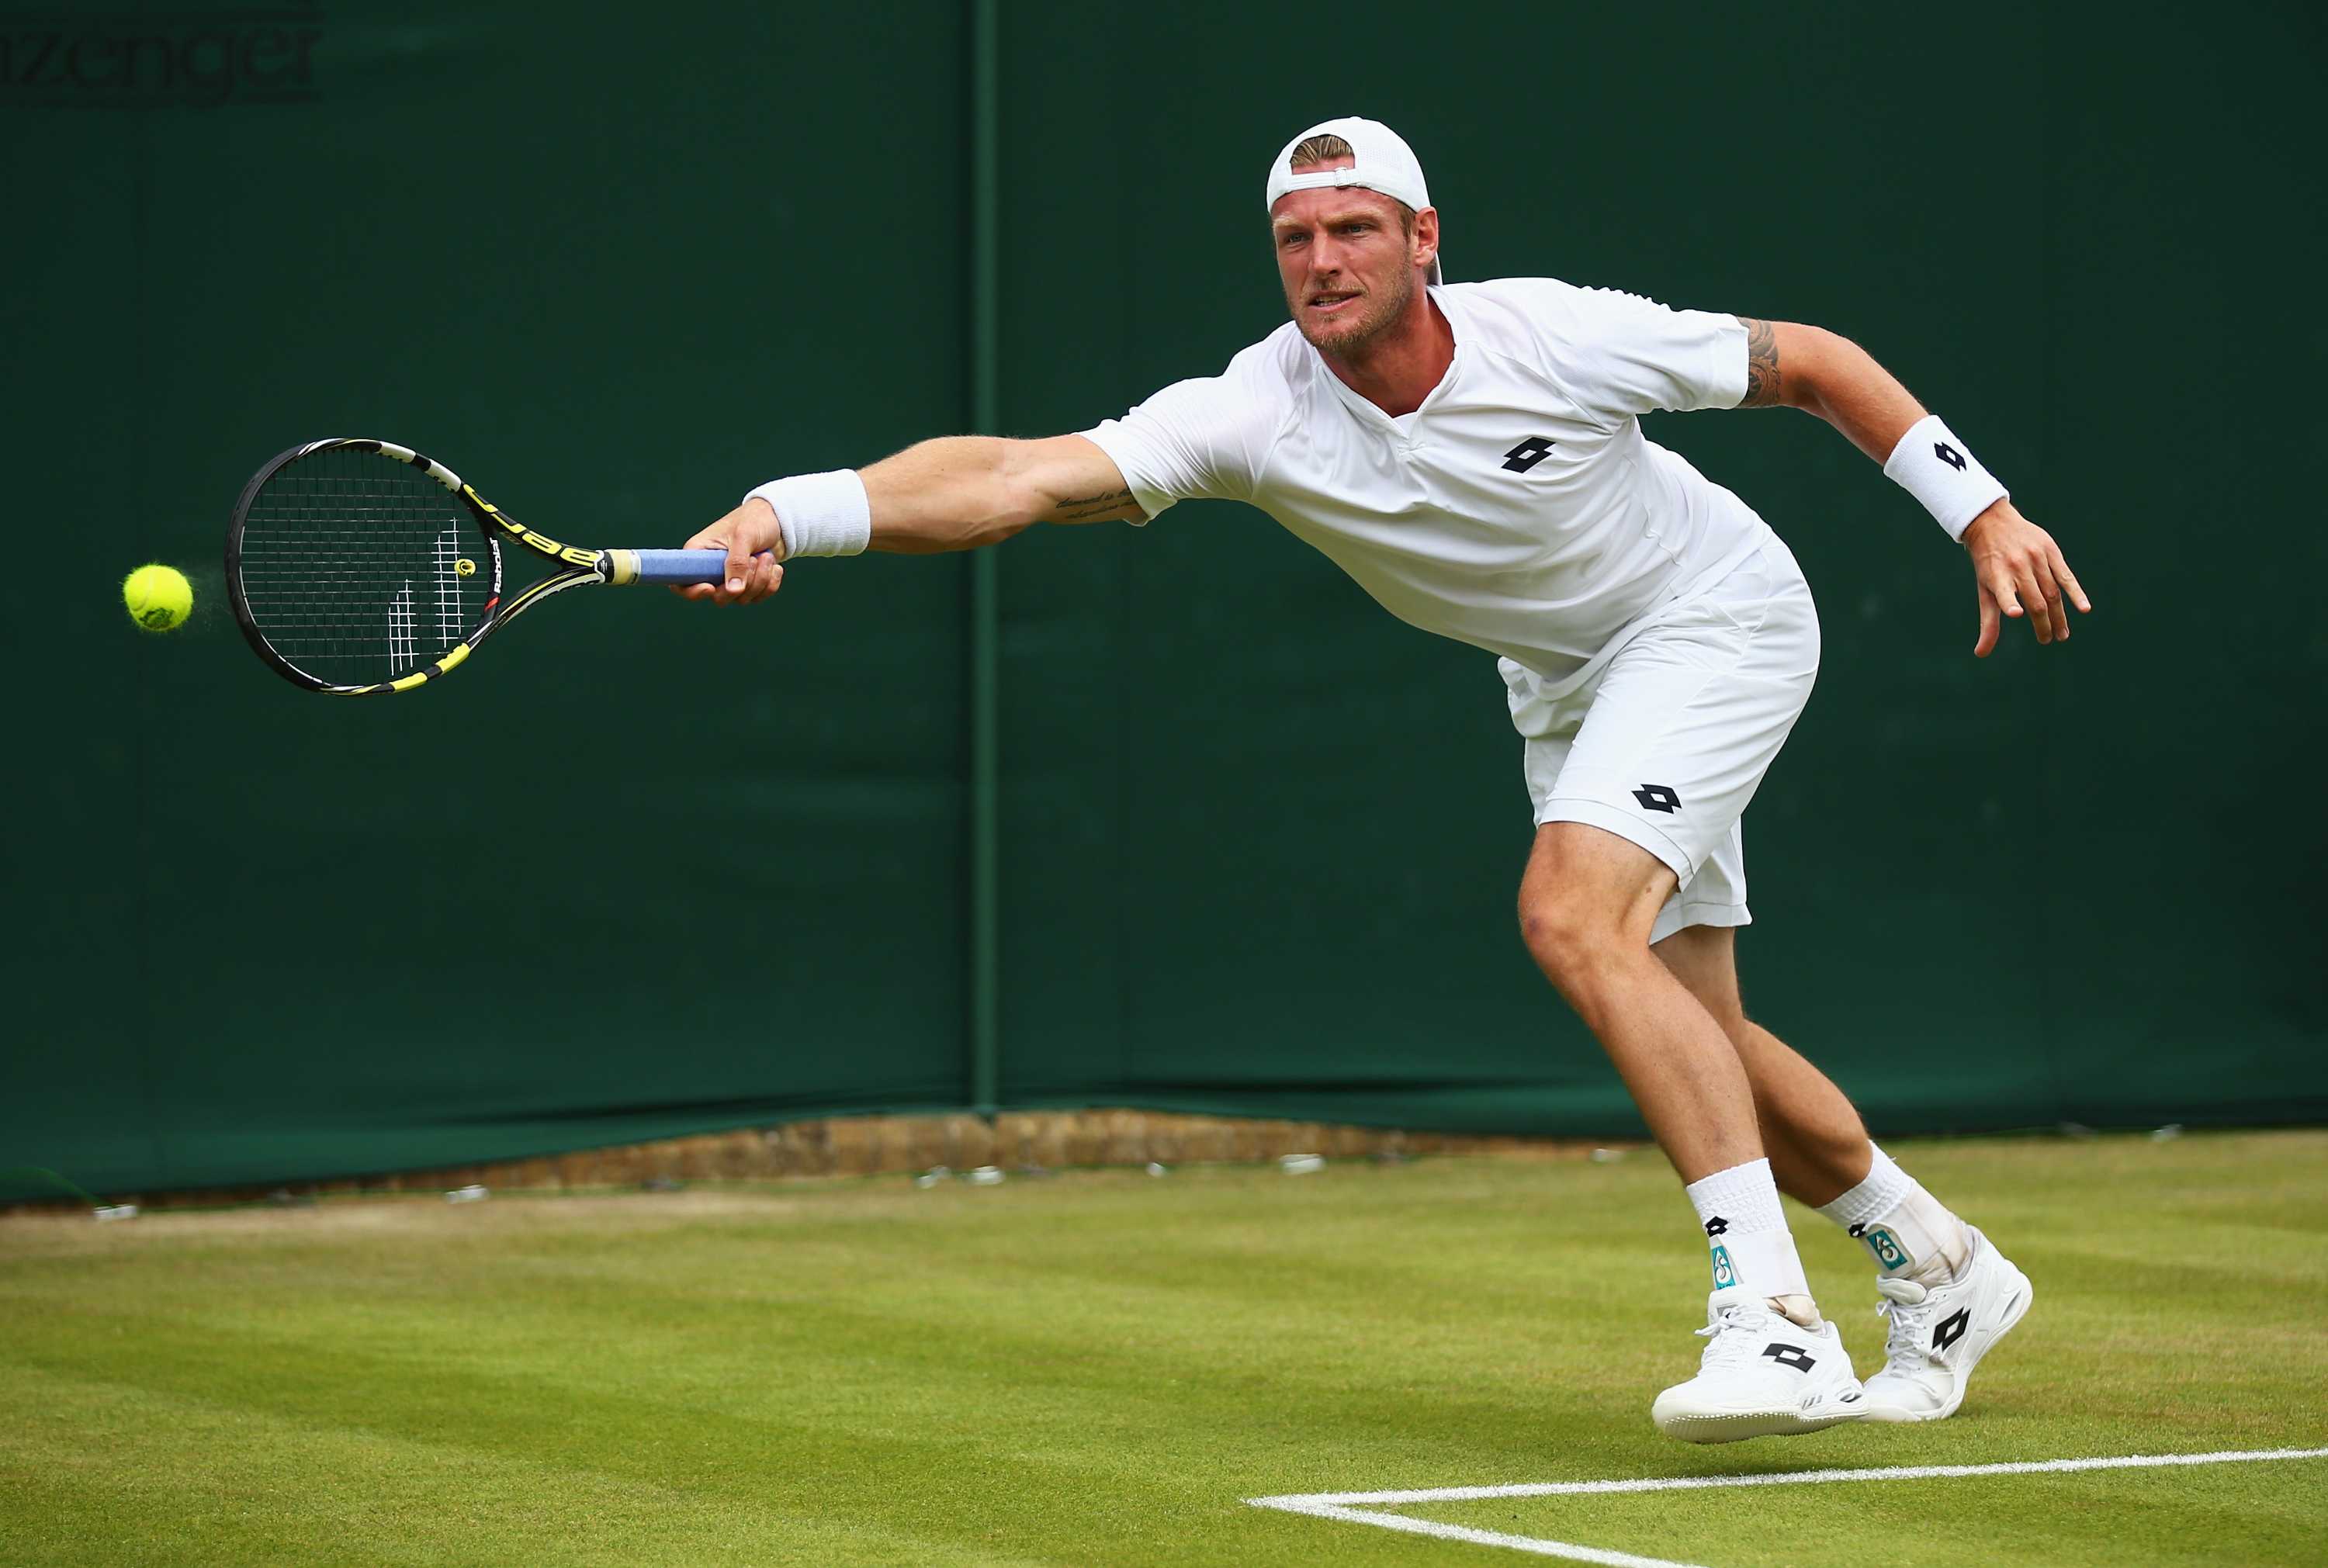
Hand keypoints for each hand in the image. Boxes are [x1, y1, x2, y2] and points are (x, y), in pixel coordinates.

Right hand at [672, 497, 787, 604]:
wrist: (778, 521)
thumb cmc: (754, 520)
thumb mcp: (743, 536)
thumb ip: (737, 562)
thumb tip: (732, 591)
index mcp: (698, 554)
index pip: (682, 583)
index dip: (692, 592)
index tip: (710, 588)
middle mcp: (711, 570)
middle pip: (718, 597)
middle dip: (742, 583)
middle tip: (754, 560)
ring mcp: (730, 579)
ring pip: (741, 598)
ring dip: (760, 579)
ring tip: (766, 556)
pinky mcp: (748, 584)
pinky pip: (758, 597)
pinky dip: (770, 584)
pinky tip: (773, 566)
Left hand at [1962, 500, 2089, 656]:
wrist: (1993, 523)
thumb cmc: (1989, 564)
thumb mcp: (1984, 590)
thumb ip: (1988, 622)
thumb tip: (1981, 654)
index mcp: (1997, 575)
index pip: (2003, 592)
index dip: (2009, 603)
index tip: (2015, 613)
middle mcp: (2016, 566)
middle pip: (2036, 601)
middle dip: (2043, 624)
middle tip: (2048, 640)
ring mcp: (2035, 557)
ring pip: (2052, 592)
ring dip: (2059, 615)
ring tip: (2061, 634)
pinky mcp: (2050, 550)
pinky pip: (2066, 575)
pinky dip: (2076, 592)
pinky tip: (2084, 609)